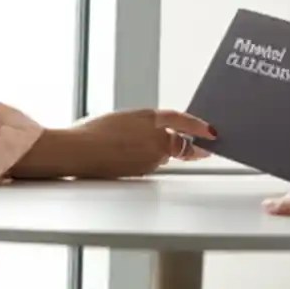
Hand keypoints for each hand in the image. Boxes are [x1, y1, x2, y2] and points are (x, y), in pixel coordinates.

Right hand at [80, 108, 215, 175]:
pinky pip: (150, 166)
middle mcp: (155, 137)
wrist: (77, 151)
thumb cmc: (91, 133)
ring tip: (127, 149)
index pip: (183, 120)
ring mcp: (150, 157)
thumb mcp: (122, 119)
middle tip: (198, 150)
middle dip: (185, 147)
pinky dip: (143, 162)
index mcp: (149, 117)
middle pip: (177, 143)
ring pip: (162, 156)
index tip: (212, 132)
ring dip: (155, 154)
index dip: (199, 126)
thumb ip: (143, 125)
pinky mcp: (143, 171)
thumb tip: (153, 134)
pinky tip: (123, 158)